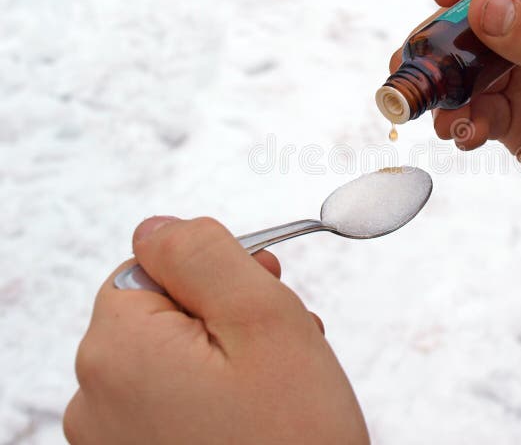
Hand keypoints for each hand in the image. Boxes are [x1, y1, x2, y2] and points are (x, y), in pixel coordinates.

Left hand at [63, 216, 368, 443]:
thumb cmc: (294, 437)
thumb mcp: (261, 316)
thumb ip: (203, 252)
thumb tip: (158, 226)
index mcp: (117, 350)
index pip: (149, 264)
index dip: (214, 270)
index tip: (262, 291)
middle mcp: (97, 397)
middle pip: (162, 310)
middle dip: (227, 311)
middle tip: (284, 336)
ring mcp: (115, 438)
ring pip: (174, 355)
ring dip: (230, 351)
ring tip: (282, 379)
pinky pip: (173, 401)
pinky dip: (217, 393)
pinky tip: (261, 410)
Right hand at [392, 0, 520, 243]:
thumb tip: (480, 5)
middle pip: (471, 17)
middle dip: (439, 42)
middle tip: (413, 68)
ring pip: (465, 69)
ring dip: (443, 89)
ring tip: (436, 114)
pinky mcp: (518, 119)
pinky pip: (475, 112)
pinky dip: (462, 123)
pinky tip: (465, 137)